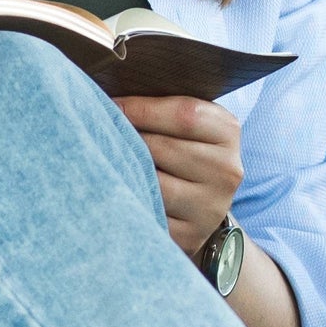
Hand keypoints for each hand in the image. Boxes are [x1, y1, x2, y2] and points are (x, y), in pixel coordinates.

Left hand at [116, 95, 244, 258]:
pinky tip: (117, 190)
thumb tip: (111, 92)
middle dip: (126, 137)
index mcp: (228, 132)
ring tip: (103, 159)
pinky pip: (147, 212)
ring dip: (124, 169)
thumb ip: (166, 108)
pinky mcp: (189, 235)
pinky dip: (128, 199)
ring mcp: (210, 206)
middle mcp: (226, 169)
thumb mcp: (191, 127)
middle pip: (162, 147)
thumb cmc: (185, 154)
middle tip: (97, 130)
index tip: (110, 103)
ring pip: (152, 182)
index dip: (141, 108)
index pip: (184, 114)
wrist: (202, 207)